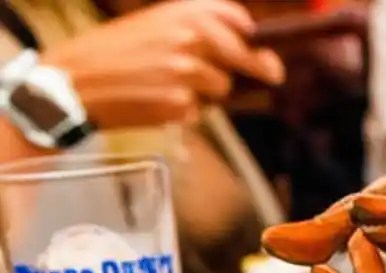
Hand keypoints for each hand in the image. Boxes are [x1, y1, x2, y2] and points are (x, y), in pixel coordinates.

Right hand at [42, 0, 284, 129]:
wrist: (73, 82)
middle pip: (247, 55)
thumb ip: (196, 31)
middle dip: (262, 67)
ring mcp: (187, 71)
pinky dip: (184, 109)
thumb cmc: (114, 53)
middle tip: (274, 74)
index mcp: (182, 12)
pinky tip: (155, 101)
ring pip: (222, 87)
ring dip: (207, 92)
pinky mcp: (181, 102)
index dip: (252, 32)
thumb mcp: (152, 25)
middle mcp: (190, 37)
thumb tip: (250, 48)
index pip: (236, 17)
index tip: (259, 41)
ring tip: (167, 84)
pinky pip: (199, 110)